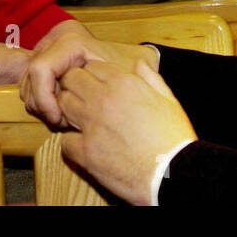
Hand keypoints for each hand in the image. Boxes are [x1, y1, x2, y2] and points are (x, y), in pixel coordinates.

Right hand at [21, 31, 157, 125]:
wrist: (127, 59)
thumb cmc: (127, 68)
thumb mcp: (125, 74)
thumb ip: (112, 79)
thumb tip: (96, 89)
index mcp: (72, 42)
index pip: (40, 70)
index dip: (44, 99)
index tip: (58, 119)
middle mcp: (56, 41)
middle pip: (30, 78)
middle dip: (42, 106)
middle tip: (62, 122)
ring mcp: (48, 49)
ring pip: (27, 83)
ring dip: (41, 105)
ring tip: (65, 117)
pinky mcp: (45, 60)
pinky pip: (31, 84)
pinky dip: (42, 101)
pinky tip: (61, 109)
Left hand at [59, 59, 196, 205]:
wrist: (173, 172)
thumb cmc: (174, 138)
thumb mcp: (168, 99)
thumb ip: (150, 78)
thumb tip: (138, 64)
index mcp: (124, 83)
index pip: (91, 66)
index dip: (92, 75)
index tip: (95, 86)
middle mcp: (103, 99)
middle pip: (71, 80)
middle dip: (74, 87)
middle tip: (82, 100)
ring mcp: (92, 125)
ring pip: (62, 105)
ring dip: (68, 111)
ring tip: (81, 121)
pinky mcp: (86, 152)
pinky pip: (65, 141)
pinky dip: (72, 144)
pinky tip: (84, 146)